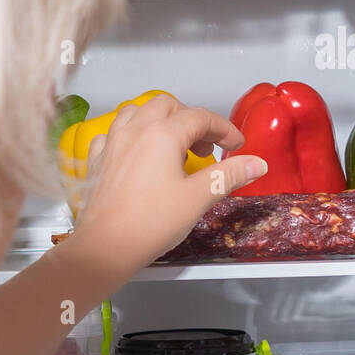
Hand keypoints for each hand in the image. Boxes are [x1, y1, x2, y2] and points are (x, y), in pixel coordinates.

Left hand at [70, 93, 266, 279]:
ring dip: (161, 120)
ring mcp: (112, 143)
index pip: (200, 118)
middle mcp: (135, 130)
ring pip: (138, 111)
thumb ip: (228, 175)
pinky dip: (132, 134)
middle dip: (192, 120)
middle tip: (206, 146)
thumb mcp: (199, 198)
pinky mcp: (98, 159)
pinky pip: (115, 132)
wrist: (105, 248)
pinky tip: (140, 152)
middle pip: (169, 106)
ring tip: (175, 144)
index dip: (223, 129)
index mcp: (162, 134)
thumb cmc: (151, 223)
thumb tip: (256, 164)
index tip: (236, 145)